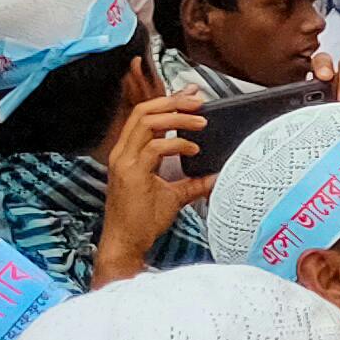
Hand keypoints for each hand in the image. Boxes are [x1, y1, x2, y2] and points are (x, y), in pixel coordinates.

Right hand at [94, 86, 210, 281]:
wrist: (126, 244)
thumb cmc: (143, 221)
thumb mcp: (174, 195)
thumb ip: (193, 182)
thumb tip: (217, 176)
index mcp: (128, 153)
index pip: (145, 115)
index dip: (168, 101)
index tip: (192, 95)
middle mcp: (122, 153)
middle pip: (144, 111)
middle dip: (173, 102)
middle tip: (199, 102)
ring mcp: (124, 162)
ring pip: (147, 122)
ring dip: (177, 118)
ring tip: (201, 123)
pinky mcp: (131, 174)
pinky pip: (155, 148)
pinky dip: (177, 144)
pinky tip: (193, 149)